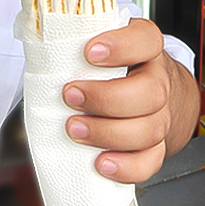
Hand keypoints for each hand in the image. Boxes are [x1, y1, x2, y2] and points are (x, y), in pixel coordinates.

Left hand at [63, 18, 198, 183]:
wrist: (148, 93)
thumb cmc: (113, 69)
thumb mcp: (101, 47)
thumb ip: (80, 48)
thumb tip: (42, 55)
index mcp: (146, 49)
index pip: (146, 39)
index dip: (121, 46)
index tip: (89, 53)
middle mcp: (158, 80)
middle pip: (150, 92)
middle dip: (106, 99)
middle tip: (71, 97)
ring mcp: (162, 114)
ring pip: (150, 129)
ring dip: (109, 133)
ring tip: (75, 130)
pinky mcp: (158, 145)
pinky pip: (151, 161)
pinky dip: (127, 166)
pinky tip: (102, 163)